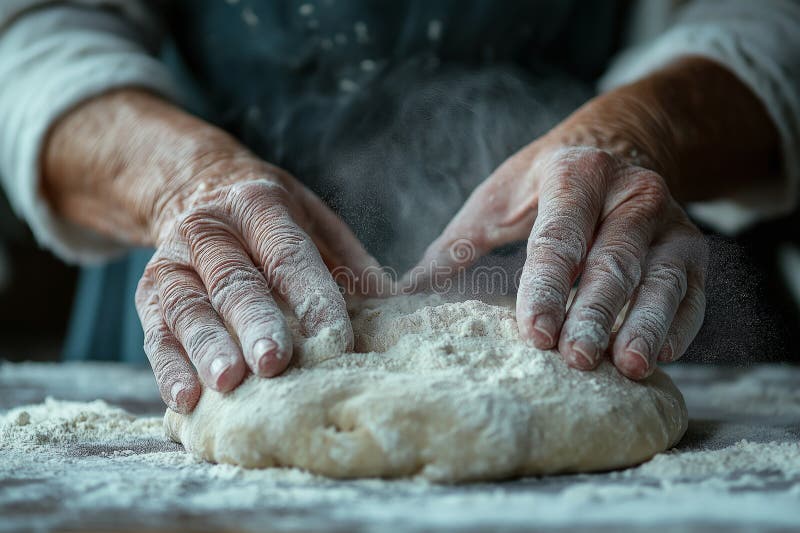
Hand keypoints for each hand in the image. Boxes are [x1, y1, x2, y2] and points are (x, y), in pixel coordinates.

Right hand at [137, 164, 379, 412]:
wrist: (193, 190)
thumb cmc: (271, 221)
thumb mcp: (313, 220)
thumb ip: (349, 262)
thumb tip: (394, 307)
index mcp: (259, 205)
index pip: (289, 255)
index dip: (313, 296)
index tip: (336, 337)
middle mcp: (209, 229)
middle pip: (235, 282)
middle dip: (255, 324)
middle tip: (275, 363)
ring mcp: (172, 261)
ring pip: (188, 308)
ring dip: (207, 349)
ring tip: (228, 384)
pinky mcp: (147, 294)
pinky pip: (155, 332)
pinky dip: (168, 368)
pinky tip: (186, 399)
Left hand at [408, 57, 780, 378]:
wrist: (620, 143)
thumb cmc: (546, 180)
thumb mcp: (499, 199)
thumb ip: (458, 245)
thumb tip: (404, 294)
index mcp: (575, 175)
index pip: (558, 239)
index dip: (545, 287)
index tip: (532, 333)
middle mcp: (631, 193)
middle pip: (612, 261)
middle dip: (594, 313)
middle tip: (576, 360)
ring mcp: (669, 221)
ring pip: (661, 278)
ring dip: (646, 324)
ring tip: (628, 367)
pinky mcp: (692, 248)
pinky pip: (692, 291)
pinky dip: (679, 325)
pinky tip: (659, 357)